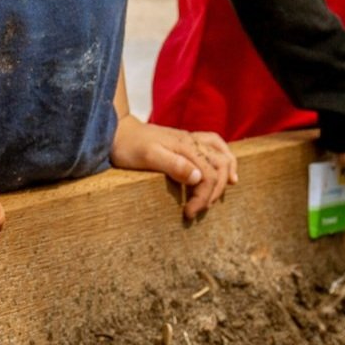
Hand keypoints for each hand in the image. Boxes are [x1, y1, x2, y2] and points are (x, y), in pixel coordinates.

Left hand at [113, 119, 237, 219]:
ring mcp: (191, 139)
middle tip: (199, 209)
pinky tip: (224, 169)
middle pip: (220, 166)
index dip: (203, 197)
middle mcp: (192, 141)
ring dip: (227, 172)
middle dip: (215, 190)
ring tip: (227, 190)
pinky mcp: (186, 141)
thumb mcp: (147, 157)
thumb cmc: (129, 147)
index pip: (208, 175)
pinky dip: (224, 158)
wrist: (117, 131)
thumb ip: (173, 165)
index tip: (188, 213)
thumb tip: (198, 177)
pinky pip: (215, 145)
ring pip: (222, 152)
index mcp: (185, 147)